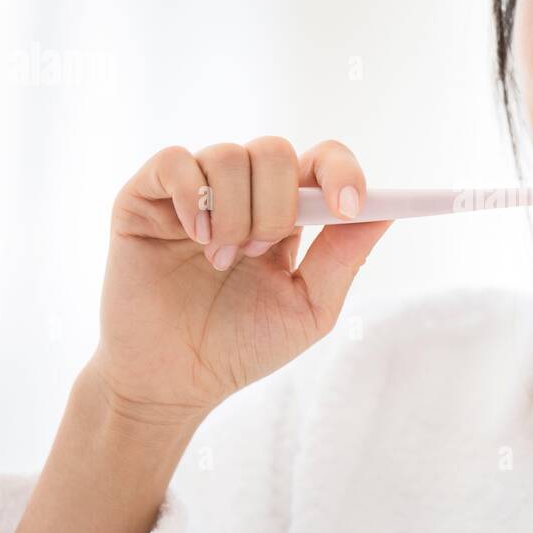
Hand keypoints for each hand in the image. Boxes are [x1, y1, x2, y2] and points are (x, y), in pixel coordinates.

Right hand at [87, 137, 389, 430]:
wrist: (172, 381)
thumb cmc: (241, 346)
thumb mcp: (309, 308)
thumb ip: (344, 257)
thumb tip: (386, 211)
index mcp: (287, 213)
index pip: (322, 161)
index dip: (342, 172)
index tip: (350, 207)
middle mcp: (242, 193)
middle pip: (276, 151)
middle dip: (278, 206)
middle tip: (260, 252)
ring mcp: (194, 191)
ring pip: (229, 156)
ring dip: (234, 214)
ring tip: (220, 260)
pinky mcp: (146, 197)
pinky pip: (175, 161)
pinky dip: (192, 196)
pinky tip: (192, 236)